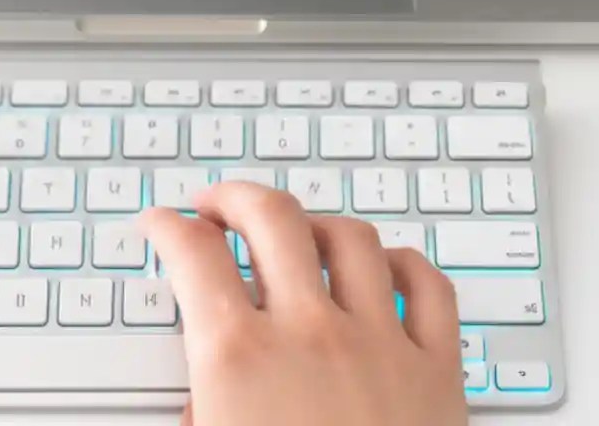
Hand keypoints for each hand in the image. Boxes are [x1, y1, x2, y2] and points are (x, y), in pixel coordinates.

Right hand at [139, 181, 467, 425]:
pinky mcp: (438, 368)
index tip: (160, 224)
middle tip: (217, 205)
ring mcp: (380, 343)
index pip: (190, 251)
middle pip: (269, 215)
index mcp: (238, 358)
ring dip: (314, 222)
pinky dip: (402, 262)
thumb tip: (204, 396)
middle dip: (234, 196)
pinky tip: (382, 266)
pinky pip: (428, 284)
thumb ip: (200, 415)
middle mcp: (309, 333)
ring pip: (349, 236)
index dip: (165, 224)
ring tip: (295, 231)